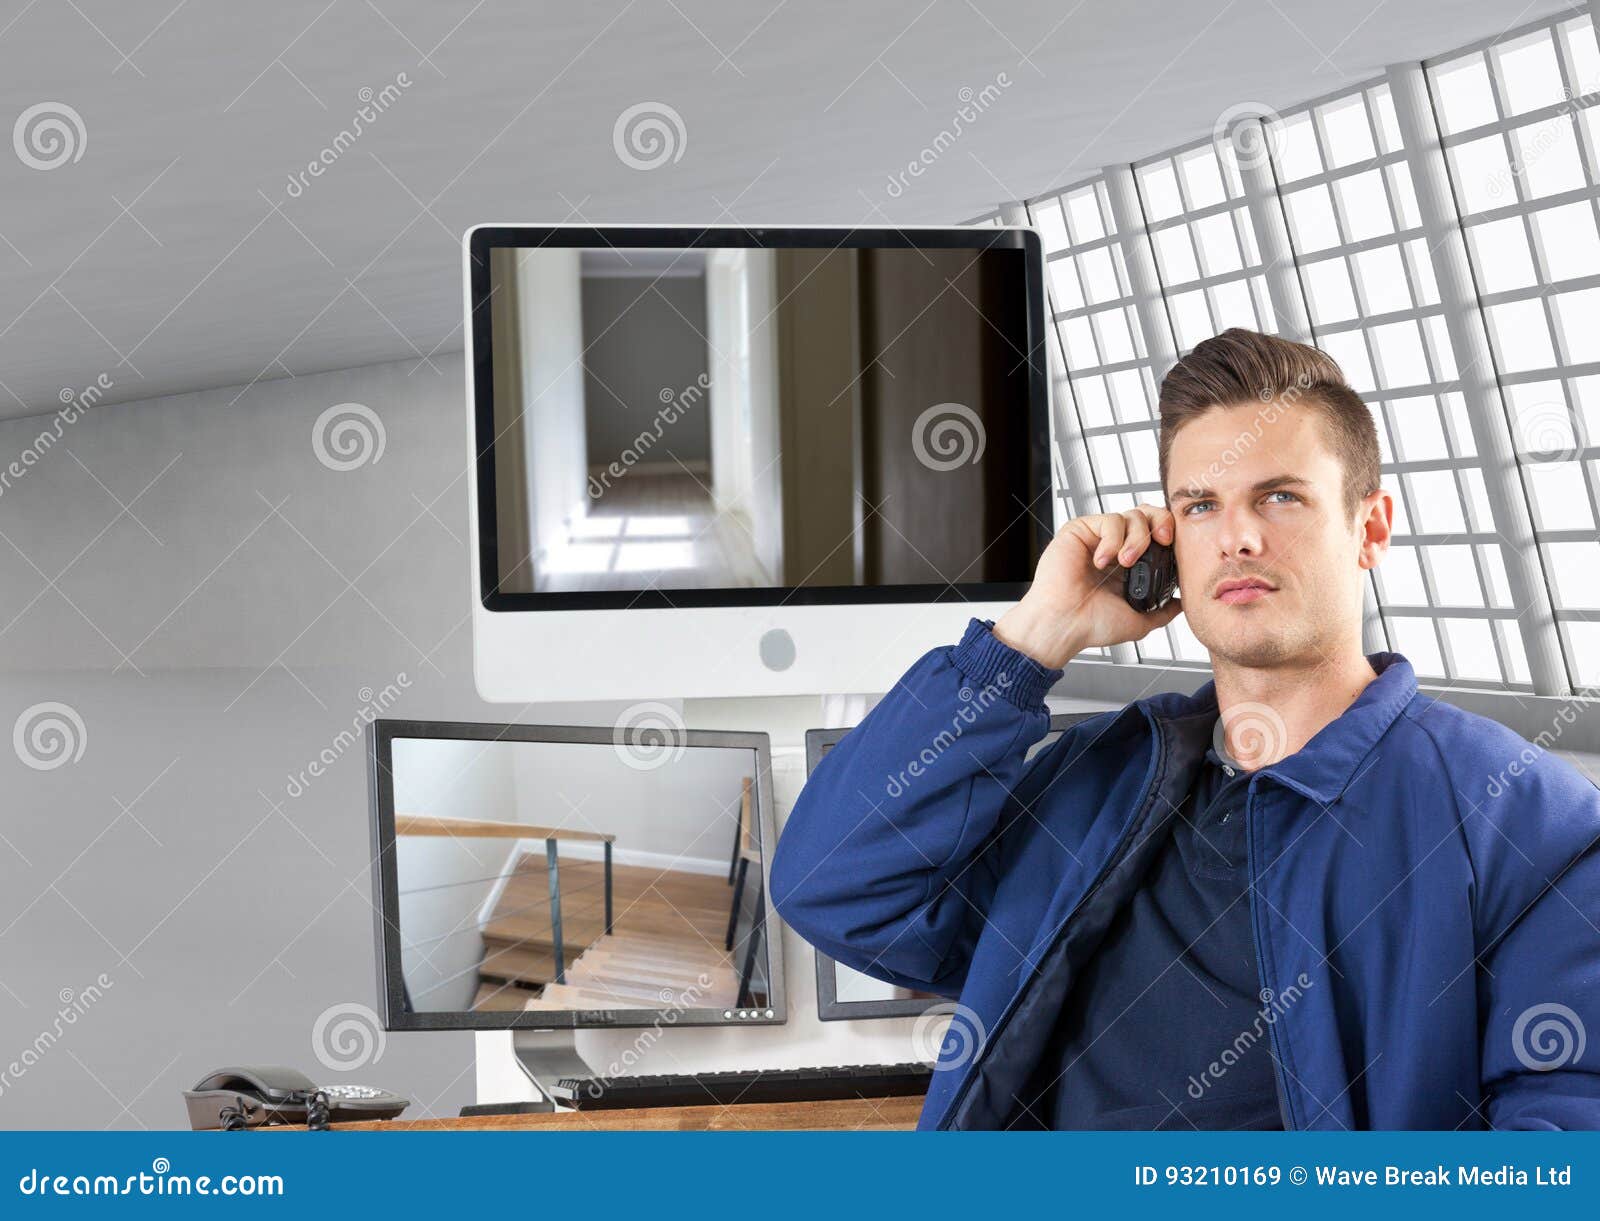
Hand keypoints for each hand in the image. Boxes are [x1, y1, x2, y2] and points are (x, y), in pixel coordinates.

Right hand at [992, 505, 1184, 667]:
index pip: (1156, 533)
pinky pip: (1108, 520)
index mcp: (1129, 564)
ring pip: (1131, 515)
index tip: (1172, 547)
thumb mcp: (1140, 620)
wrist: (1065, 625)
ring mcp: (1098, 537)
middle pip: (1147, 514)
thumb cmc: (1093, 625)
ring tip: (1125, 562)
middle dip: (1161, 522)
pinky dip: (1112, 539)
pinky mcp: (1080, 530)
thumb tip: (1181, 603)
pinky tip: (1102, 561)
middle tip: (1162, 541)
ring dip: (1136, 538)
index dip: (1169, 533)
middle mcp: (1115, 547)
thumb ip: (1163, 610)